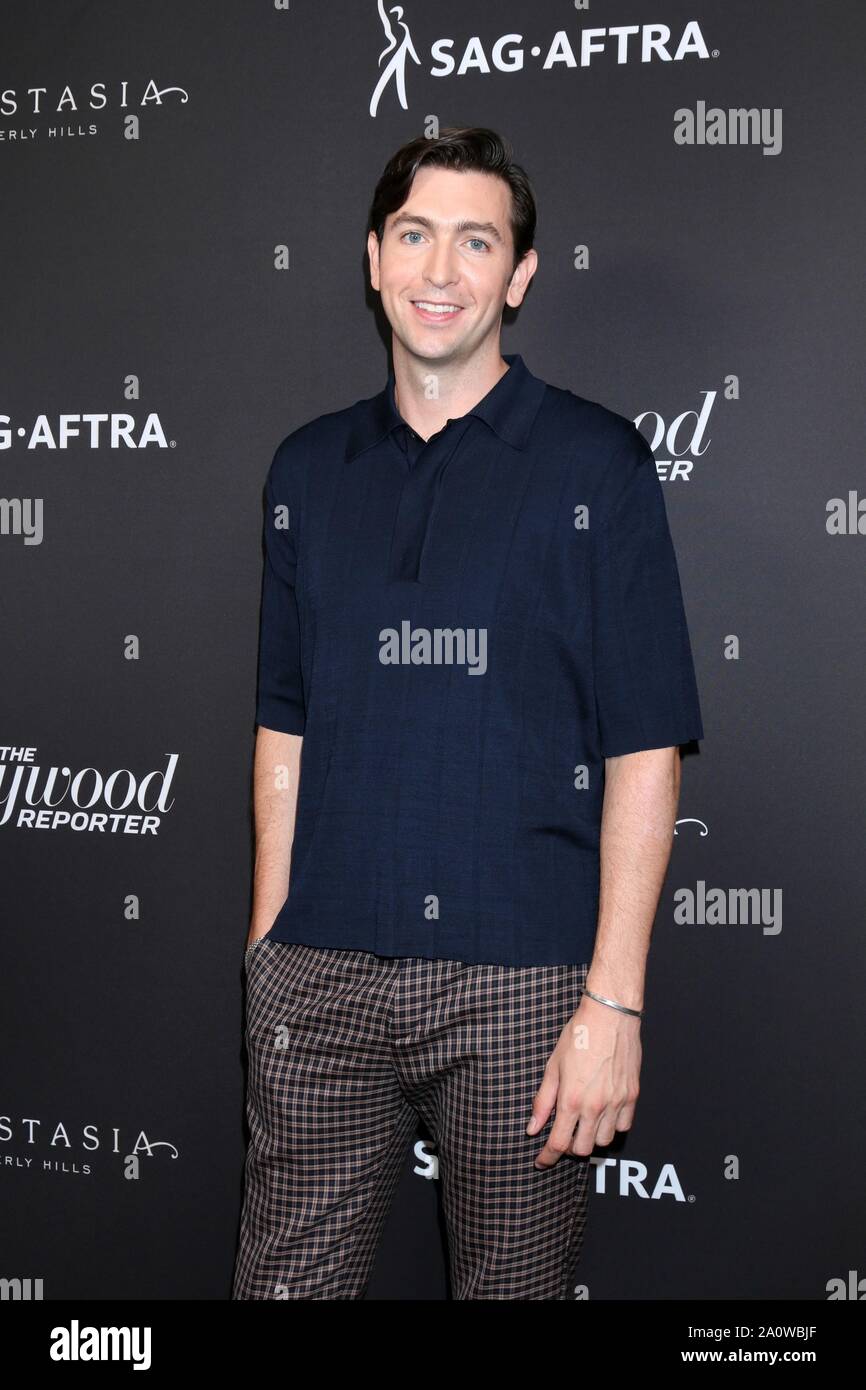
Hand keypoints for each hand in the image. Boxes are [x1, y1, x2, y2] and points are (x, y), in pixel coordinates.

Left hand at [526, 993, 641, 1165]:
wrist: (610, 1016)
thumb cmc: (579, 1035)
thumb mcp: (553, 1066)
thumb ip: (543, 1101)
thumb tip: (532, 1128)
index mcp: (572, 1099)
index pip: (558, 1143)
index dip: (548, 1157)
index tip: (542, 1161)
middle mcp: (596, 1106)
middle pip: (582, 1149)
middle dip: (569, 1148)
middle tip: (562, 1136)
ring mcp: (617, 1103)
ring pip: (604, 1141)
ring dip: (591, 1137)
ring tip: (583, 1123)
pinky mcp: (632, 1096)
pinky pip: (623, 1126)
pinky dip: (612, 1126)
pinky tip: (603, 1114)